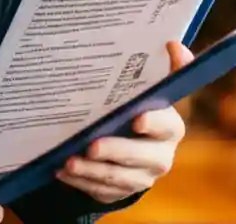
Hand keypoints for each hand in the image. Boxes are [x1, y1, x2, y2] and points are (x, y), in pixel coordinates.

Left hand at [55, 41, 194, 203]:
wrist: (139, 149)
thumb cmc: (144, 112)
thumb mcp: (154, 91)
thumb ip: (170, 70)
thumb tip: (172, 43)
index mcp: (170, 128)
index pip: (167, 126)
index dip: (154, 124)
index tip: (136, 119)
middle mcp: (160, 156)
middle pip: (140, 157)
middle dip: (116, 151)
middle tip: (91, 145)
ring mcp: (141, 178)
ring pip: (117, 178)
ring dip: (91, 171)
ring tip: (68, 161)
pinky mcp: (121, 192)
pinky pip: (101, 191)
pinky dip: (81, 182)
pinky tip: (62, 171)